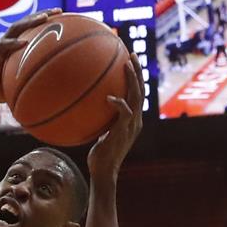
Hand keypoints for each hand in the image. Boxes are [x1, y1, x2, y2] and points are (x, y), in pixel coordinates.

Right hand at [0, 10, 59, 105]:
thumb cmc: (5, 88)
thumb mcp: (25, 80)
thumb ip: (38, 76)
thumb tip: (60, 82)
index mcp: (16, 44)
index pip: (32, 26)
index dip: (46, 17)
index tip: (61, 12)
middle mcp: (9, 41)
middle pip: (26, 21)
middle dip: (42, 14)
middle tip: (57, 11)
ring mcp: (0, 47)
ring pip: (15, 28)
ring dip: (29, 22)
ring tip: (43, 19)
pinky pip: (3, 47)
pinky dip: (14, 44)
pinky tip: (25, 43)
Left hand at [87, 57, 143, 180]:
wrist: (103, 172)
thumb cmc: (98, 155)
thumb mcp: (99, 132)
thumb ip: (98, 118)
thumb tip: (85, 105)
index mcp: (132, 119)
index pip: (137, 93)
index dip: (136, 76)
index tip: (129, 60)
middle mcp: (135, 120)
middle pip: (141, 90)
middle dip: (138, 71)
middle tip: (131, 54)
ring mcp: (131, 126)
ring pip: (137, 97)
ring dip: (133, 79)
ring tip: (127, 64)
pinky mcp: (124, 132)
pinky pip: (124, 114)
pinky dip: (118, 104)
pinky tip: (109, 97)